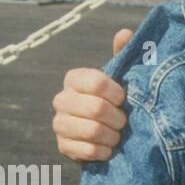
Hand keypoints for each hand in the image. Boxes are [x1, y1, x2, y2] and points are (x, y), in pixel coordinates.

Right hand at [51, 29, 133, 161]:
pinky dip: (103, 152)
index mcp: (74, 78)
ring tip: (117, 136)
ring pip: (91, 130)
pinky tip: (108, 149)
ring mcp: (59, 123)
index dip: (116, 93)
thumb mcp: (121, 79)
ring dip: (112, 136)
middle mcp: (61, 99)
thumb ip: (122, 56)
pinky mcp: (62, 146)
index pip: (97, 81)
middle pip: (96, 108)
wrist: (106, 135)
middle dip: (117, 118)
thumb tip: (124, 32)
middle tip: (124, 122)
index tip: (124, 99)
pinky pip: (86, 151)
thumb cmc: (115, 103)